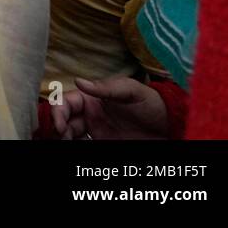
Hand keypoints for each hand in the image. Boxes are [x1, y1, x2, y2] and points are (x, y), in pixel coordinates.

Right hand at [52, 77, 170, 139]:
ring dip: (63, 137)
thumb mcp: (132, 91)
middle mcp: (90, 114)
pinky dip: (74, 144)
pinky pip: (82, 144)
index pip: (66, 101)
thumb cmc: (151, 104)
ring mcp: (95, 130)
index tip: (60, 125)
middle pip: (63, 118)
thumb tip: (79, 81)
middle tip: (63, 137)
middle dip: (58, 126)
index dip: (58, 111)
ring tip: (67, 142)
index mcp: (93, 98)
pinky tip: (75, 145)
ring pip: (69, 133)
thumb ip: (107, 87)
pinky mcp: (102, 143)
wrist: (170, 128)